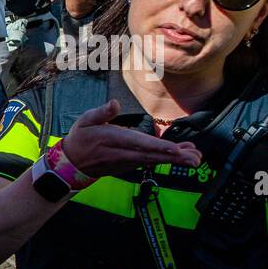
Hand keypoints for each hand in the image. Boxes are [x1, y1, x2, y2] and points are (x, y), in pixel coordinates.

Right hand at [62, 100, 201, 176]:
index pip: (138, 144)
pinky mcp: (129, 165)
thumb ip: (101, 112)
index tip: (175, 149)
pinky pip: (150, 163)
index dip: (158, 147)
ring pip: (154, 161)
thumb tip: (115, 103)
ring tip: (195, 158)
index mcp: (112, 139)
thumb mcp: (84, 121)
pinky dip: (166, 160)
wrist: (72, 163)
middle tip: (195, 158)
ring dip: (175, 160)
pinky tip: (181, 157)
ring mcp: (127, 162)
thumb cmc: (80, 138)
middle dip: (174, 157)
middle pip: (151, 156)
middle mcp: (122, 153)